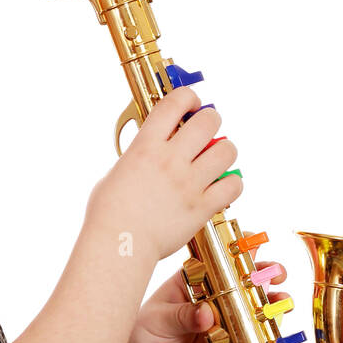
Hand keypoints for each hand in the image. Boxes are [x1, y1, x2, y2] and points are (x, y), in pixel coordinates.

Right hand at [86, 87, 242, 264]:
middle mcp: (170, 160)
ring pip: (228, 150)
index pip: (175, 102)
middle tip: (205, 133)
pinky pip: (233, 185)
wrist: (117, 245)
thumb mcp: (116, 172)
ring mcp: (189, 183)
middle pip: (209, 120)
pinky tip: (220, 187)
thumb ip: (138, 157)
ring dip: (224, 151)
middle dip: (210, 121)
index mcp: (145, 147)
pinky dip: (231, 183)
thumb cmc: (108, 214)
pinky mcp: (202, 207)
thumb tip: (149, 151)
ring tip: (214, 161)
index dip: (188, 97)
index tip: (190, 105)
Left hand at [116, 232, 288, 342]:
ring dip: (271, 304)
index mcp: (193, 280)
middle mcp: (213, 299)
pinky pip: (252, 341)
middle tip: (275, 273)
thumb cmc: (144, 336)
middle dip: (264, 273)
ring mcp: (225, 322)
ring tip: (281, 302)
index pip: (218, 259)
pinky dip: (266, 337)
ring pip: (253, 310)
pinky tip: (275, 334)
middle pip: (244, 281)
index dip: (237, 248)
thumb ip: (182, 316)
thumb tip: (206, 314)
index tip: (254, 240)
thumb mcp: (158, 320)